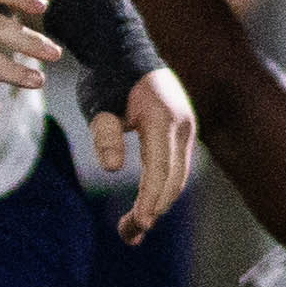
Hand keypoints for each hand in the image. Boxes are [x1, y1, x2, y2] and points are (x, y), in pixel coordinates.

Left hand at [90, 68, 195, 242]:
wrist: (124, 49)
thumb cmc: (107, 78)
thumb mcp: (99, 106)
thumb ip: (105, 136)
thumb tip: (114, 169)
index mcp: (163, 120)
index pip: (160, 170)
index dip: (150, 201)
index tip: (138, 225)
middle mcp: (183, 126)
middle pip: (173, 180)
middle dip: (152, 210)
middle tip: (127, 236)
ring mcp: (186, 128)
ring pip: (176, 176)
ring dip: (157, 204)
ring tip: (131, 230)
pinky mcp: (181, 132)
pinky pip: (174, 166)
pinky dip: (160, 188)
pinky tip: (143, 206)